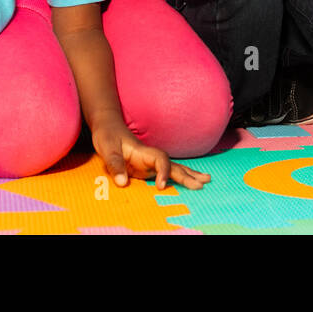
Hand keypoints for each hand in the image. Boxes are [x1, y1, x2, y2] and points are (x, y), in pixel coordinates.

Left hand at [92, 124, 210, 190]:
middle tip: (203, 183)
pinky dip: (178, 177)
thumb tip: (123, 183)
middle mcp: (150, 157)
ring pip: (173, 168)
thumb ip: (114, 165)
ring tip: (206, 180)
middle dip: (188, 174)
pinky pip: (165, 173)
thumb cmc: (107, 135)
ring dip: (188, 174)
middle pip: (173, 165)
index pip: (161, 160)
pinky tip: (188, 180)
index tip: (162, 186)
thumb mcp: (106, 148)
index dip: (164, 172)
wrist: (108, 125)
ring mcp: (149, 162)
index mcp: (143, 151)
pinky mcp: (146, 168)